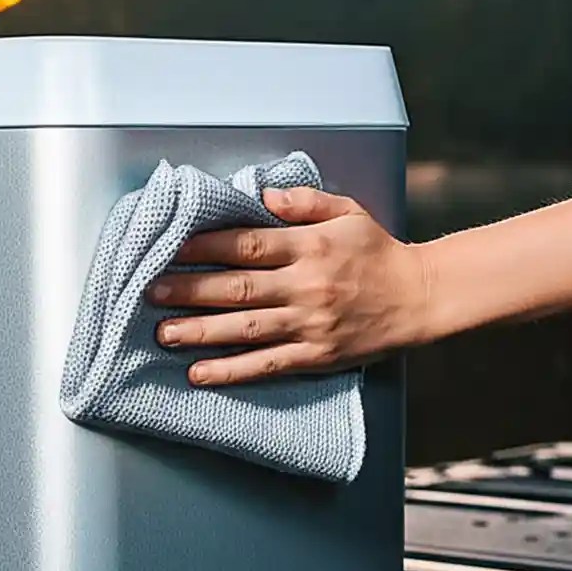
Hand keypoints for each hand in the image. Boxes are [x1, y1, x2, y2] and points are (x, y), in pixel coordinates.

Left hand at [145, 187, 432, 385]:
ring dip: (200, 332)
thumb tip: (260, 196)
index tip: (169, 248)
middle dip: (190, 291)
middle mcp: (306, 286)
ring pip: (245, 329)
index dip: (205, 247)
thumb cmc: (377, 252)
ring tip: (164, 333)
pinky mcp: (315, 355)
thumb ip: (303, 202)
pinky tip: (200, 374)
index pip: (246, 245)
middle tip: (150, 292)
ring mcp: (310, 324)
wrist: (420, 297)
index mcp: (310, 247)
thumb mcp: (347, 212)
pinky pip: (266, 365)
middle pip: (238, 288)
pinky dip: (231, 372)